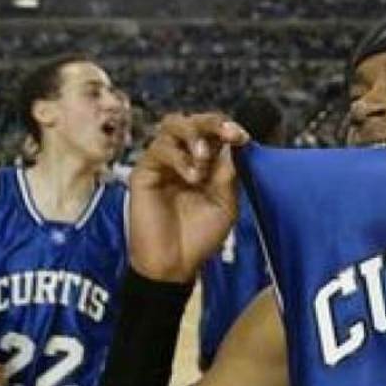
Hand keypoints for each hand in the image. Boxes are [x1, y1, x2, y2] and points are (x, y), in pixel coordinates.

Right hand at [129, 112, 248, 281]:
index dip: (228, 128)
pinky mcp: (144, 171)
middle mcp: (184, 157)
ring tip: (204, 159)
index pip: (214, 133)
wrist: (174, 264)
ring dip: (194, 136)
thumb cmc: (199, 237)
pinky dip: (179, 157)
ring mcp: (163, 162)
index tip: (242, 136)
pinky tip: (191, 177)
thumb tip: (232, 144)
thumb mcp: (226, 205)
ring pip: (173, 125)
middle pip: (194, 121)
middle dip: (212, 122)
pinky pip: (159, 149)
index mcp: (206, 164)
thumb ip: (228, 175)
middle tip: (228, 133)